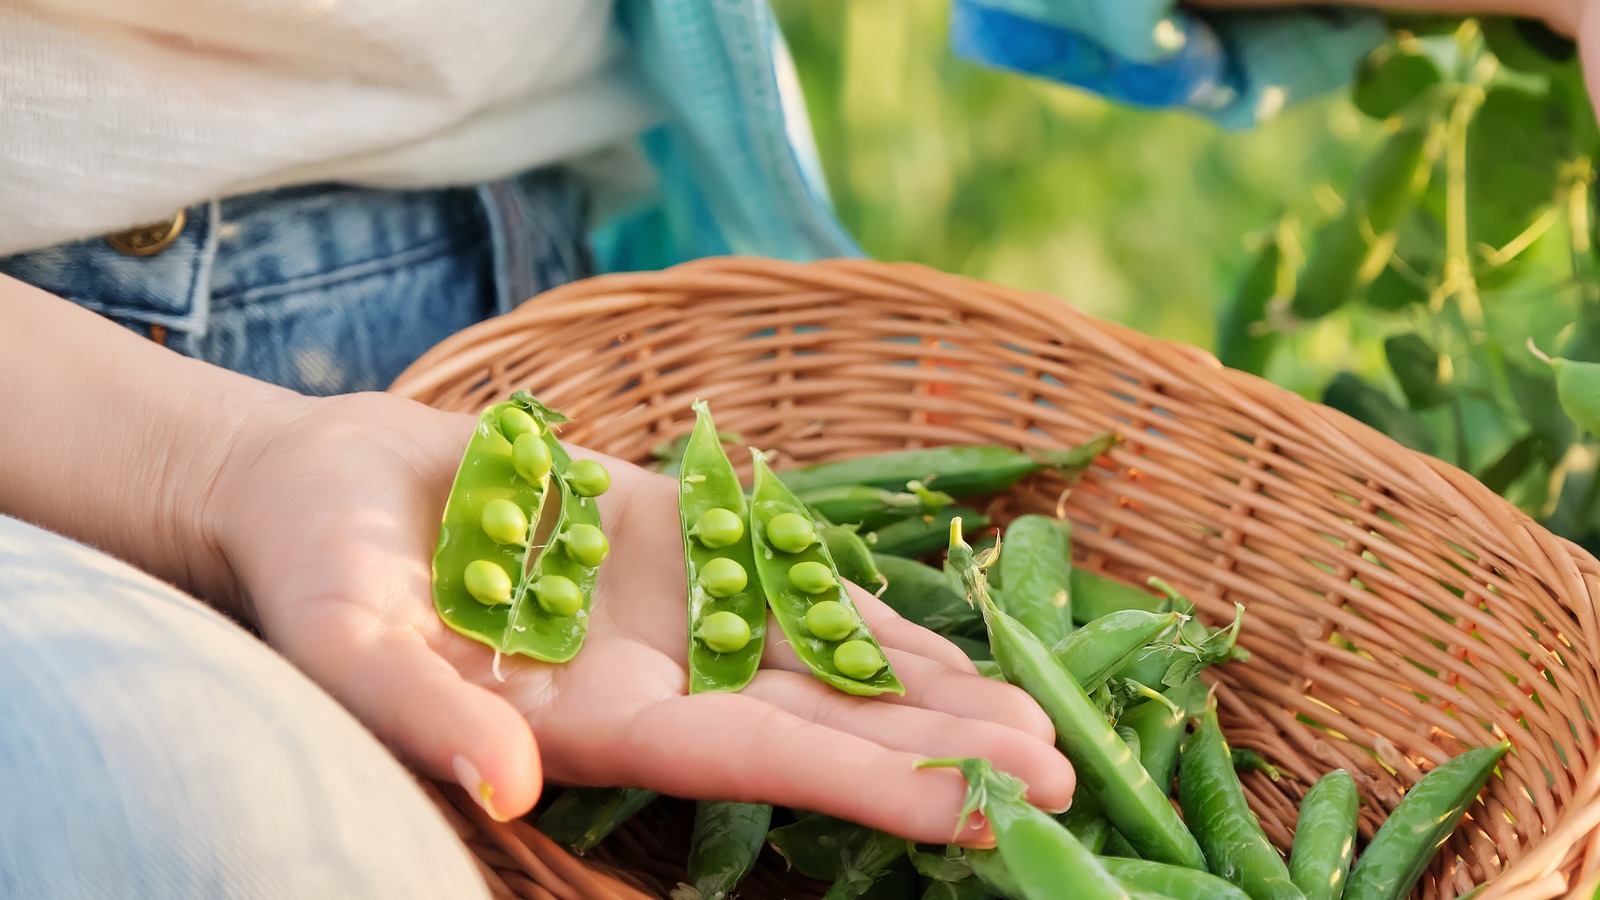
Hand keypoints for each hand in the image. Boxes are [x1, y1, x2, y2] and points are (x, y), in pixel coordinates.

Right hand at [207, 391, 1074, 844]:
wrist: (326, 492)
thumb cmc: (317, 576)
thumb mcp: (349, 644)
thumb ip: (427, 715)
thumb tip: (507, 785)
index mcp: (593, 723)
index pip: (751, 765)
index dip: (863, 785)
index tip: (979, 814)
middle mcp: (657, 682)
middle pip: (819, 728)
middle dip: (935, 757)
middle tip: (1061, 781)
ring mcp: (679, 615)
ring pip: (827, 665)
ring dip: (930, 698)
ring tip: (1043, 727)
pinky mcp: (685, 542)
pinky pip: (794, 583)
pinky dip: (874, 616)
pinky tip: (955, 645)